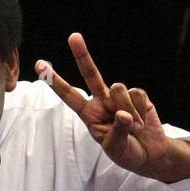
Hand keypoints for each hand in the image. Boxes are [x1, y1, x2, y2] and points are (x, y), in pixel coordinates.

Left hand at [36, 33, 189, 181]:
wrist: (149, 153)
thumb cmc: (126, 153)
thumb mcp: (116, 148)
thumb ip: (118, 131)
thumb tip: (122, 113)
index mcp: (89, 115)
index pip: (69, 96)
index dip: (55, 82)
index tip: (40, 66)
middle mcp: (101, 101)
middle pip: (90, 74)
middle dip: (82, 55)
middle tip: (73, 36)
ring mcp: (119, 96)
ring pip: (119, 89)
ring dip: (129, 110)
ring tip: (135, 128)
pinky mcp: (137, 95)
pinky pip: (137, 95)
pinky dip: (141, 111)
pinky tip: (142, 123)